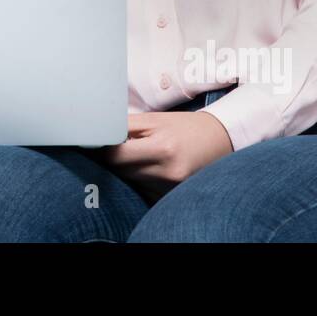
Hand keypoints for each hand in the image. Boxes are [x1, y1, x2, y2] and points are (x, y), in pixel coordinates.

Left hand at [93, 110, 233, 202]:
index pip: (116, 156)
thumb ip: (124, 127)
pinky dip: (138, 180)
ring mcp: (171, 187)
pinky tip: (146, 168)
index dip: (103, 148)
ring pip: (130, 182)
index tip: (98, 142)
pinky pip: (142, 190)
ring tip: (135, 156)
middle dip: (113, 160)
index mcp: (162, 148)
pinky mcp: (172, 195)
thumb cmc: (183, 126)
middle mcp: (167, 172)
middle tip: (115, 147)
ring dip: (125, 171)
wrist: (219, 139)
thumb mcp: (154, 120)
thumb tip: (97, 133)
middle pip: (121, 171)